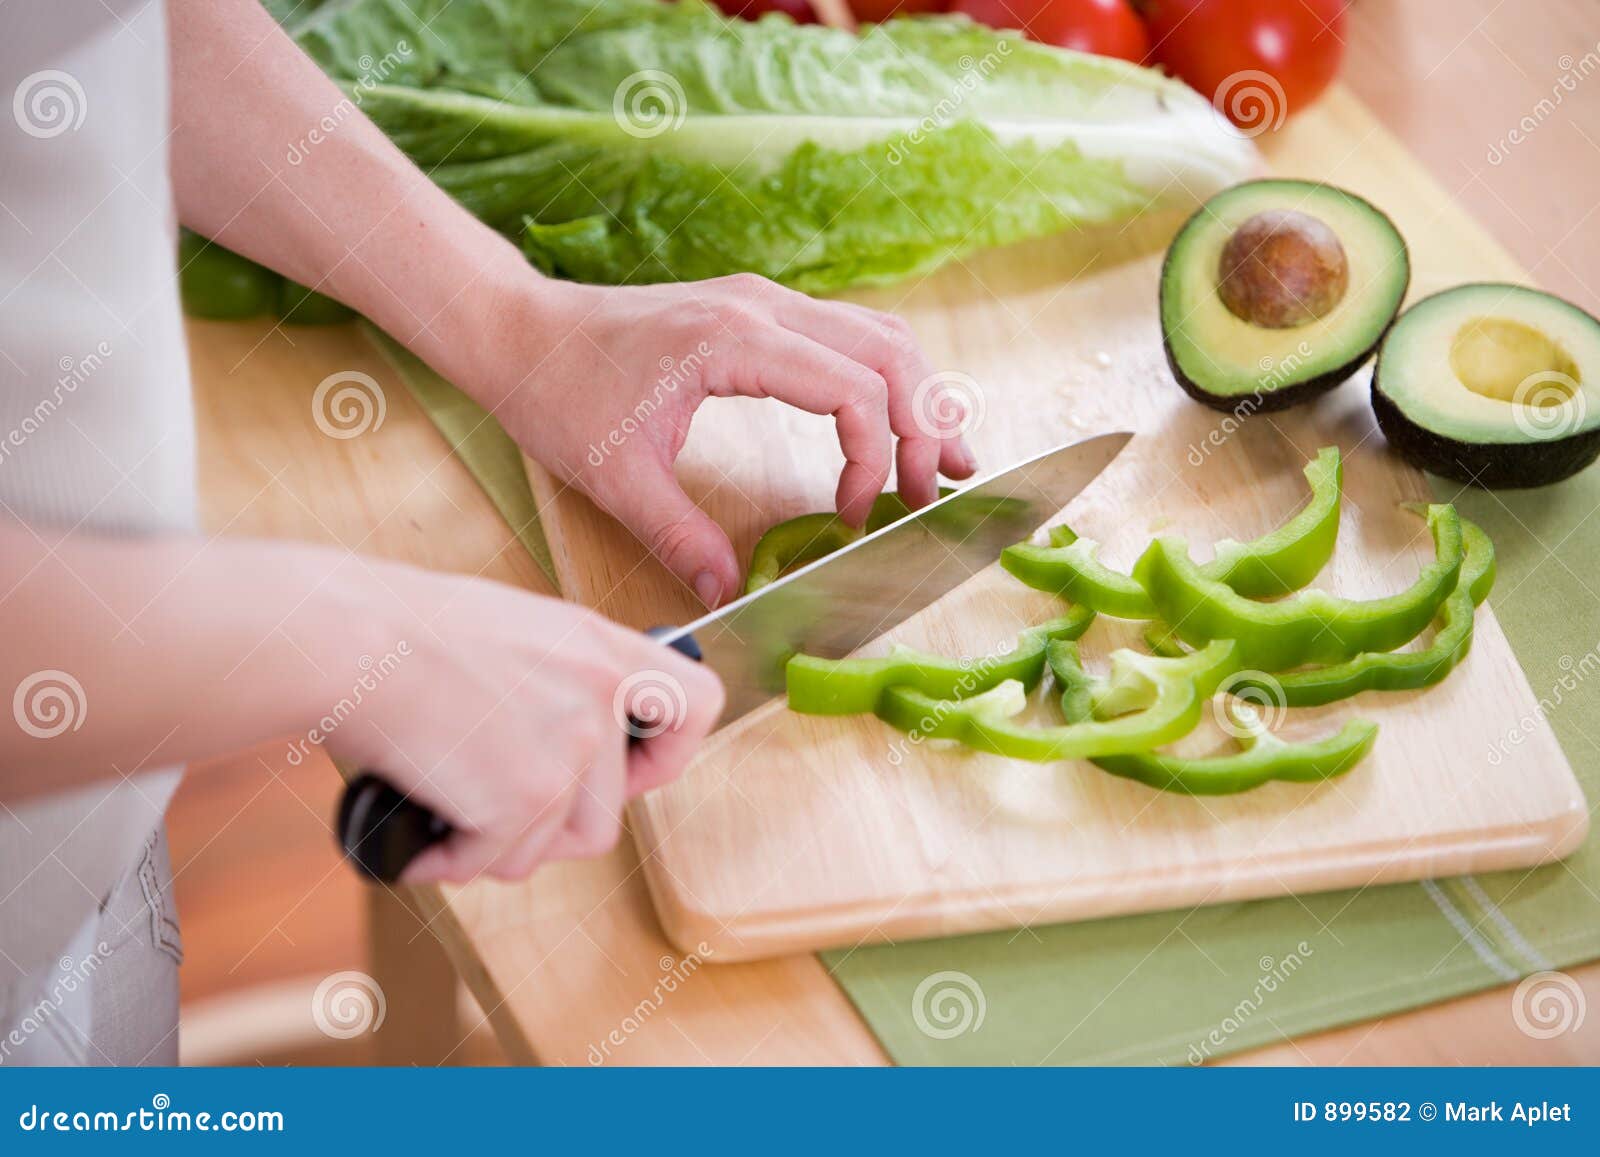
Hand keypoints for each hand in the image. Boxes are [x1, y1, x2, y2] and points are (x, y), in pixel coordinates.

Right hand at [317, 561, 722, 883]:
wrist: (348, 638)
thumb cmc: (401, 630)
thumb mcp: (515, 632)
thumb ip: (559, 683)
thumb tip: (566, 755)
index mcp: (601, 648)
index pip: (698, 705)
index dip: (667, 755)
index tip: (629, 771)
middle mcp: (598, 696)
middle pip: (608, 814)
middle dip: (550, 831)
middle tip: (499, 814)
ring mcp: (568, 750)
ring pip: (552, 846)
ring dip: (498, 846)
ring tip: (450, 815)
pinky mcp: (524, 796)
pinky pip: (497, 860)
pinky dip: (451, 857)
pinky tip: (422, 833)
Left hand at [463, 273, 977, 608]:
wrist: (518, 331)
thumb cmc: (558, 392)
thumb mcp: (616, 478)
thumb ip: (680, 537)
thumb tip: (728, 597)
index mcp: (734, 338)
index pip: (852, 388)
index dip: (874, 457)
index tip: (855, 517)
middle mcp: (763, 305)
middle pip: (890, 351)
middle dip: (925, 425)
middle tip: (933, 494)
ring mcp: (764, 300)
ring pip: (880, 334)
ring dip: (918, 396)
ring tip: (943, 460)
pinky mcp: (759, 310)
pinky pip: (849, 334)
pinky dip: (885, 380)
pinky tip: (893, 425)